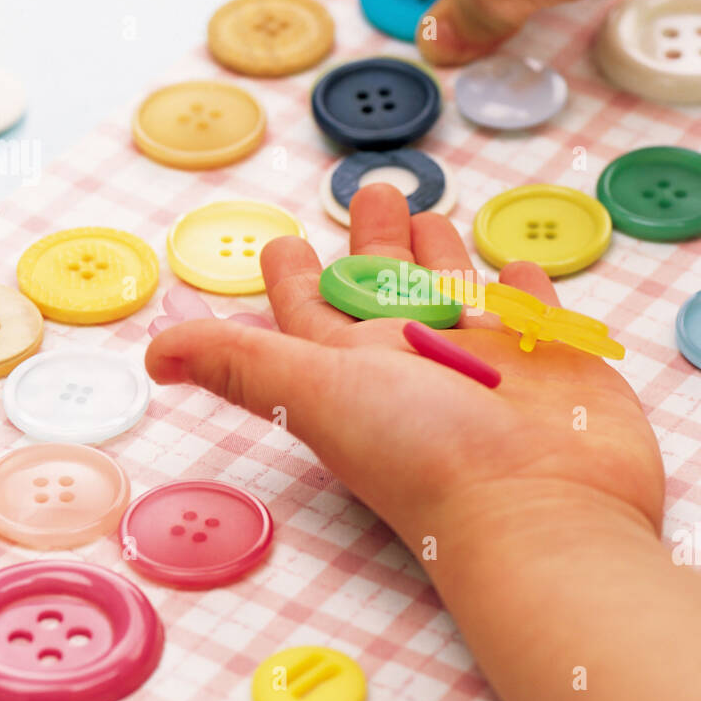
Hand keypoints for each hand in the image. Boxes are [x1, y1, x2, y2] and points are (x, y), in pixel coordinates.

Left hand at [146, 185, 663, 559]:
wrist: (544, 509)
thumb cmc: (427, 454)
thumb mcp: (317, 393)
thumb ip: (240, 361)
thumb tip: (150, 355)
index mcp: (355, 367)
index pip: (313, 312)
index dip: (295, 277)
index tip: (282, 245)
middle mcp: (417, 362)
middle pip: (387, 287)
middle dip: (374, 241)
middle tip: (372, 191)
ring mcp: (488, 360)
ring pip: (455, 290)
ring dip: (440, 253)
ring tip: (429, 213)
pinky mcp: (551, 359)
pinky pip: (530, 311)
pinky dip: (523, 287)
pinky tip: (516, 266)